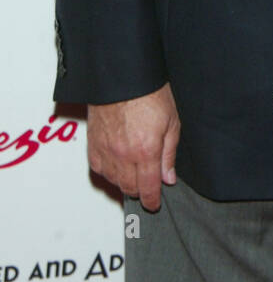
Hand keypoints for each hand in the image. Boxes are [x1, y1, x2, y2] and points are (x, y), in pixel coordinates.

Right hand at [87, 82, 179, 211]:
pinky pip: (99, 169)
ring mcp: (106, 150)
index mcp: (146, 150)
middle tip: (147, 186)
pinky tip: (117, 166)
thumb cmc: (150, 93)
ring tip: (134, 174)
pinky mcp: (93, 144)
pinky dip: (108, 172)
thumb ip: (169, 154)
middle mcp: (124, 155)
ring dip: (125, 182)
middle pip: (130, 188)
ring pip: (114, 181)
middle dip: (140, 191)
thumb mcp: (172, 121)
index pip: (148, 188)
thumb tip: (169, 178)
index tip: (154, 204)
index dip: (152, 201)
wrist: (123, 76)